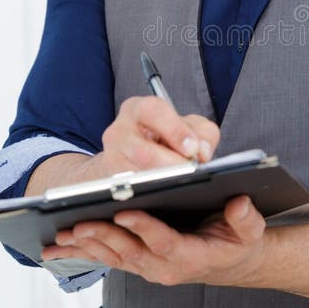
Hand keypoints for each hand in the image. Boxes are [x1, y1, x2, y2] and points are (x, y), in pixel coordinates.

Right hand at [24, 97, 219, 195]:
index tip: (192, 149)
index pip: (153, 111)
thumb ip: (203, 134)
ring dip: (159, 184)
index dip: (175, 130)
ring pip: (133, 176)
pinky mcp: (106, 183)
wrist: (132, 157)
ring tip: (180, 188)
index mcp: (139, 109)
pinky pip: (128, 193)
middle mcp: (119, 130)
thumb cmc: (165, 139)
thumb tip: (202, 153)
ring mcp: (109, 158)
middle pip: (142, 150)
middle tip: (190, 175)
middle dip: (169, 165)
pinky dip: (148, 196)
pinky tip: (165, 198)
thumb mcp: (188, 128)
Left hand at [41, 195, 266, 286]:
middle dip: (103, 237)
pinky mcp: (139, 265)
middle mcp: (166, 268)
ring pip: (114, 257)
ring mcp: (150, 269)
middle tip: (78, 223)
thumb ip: (246, 218)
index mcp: (192, 256)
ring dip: (87, 246)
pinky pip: (109, 259)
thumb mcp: (251, 230)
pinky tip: (61, 244)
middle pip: (130, 252)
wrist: (232, 262)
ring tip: (61, 235)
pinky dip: (85, 251)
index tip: (125, 211)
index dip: (144, 228)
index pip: (164, 242)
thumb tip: (239, 203)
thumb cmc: (239, 242)